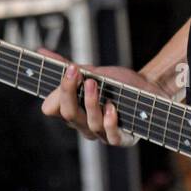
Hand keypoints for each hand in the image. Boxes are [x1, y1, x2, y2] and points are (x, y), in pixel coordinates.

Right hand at [39, 49, 159, 145]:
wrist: (149, 86)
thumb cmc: (118, 83)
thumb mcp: (92, 71)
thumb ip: (68, 66)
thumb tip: (41, 51)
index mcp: (73, 111)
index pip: (53, 109)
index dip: (59, 91)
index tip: (69, 70)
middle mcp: (84, 125)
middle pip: (68, 114)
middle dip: (69, 92)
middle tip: (76, 72)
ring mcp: (102, 134)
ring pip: (89, 123)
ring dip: (91, 102)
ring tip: (94, 83)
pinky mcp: (122, 138)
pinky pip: (111, 136)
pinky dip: (110, 121)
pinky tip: (111, 108)